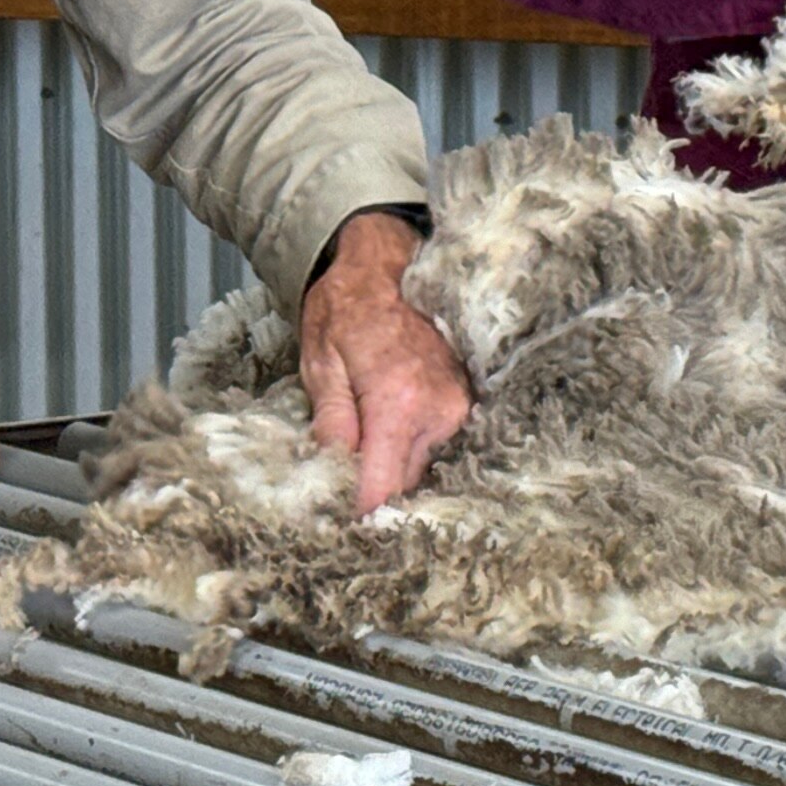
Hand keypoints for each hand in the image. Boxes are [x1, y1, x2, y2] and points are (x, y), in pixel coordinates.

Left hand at [299, 214, 471, 513]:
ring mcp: (458, 406)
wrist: (386, 262)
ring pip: (422, 467)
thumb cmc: (346, 308)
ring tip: (362, 444)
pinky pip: (436, 444)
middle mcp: (439, 411)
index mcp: (398, 403)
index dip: (358, 512)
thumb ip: (332, 425)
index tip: (338, 522)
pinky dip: (410, 447)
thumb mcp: (321, 365)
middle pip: (405, 485)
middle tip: (339, 480)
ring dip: (393, 466)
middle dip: (374, 489)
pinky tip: (387, 431)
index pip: (383, 489)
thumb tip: (333, 477)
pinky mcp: (464, 402)